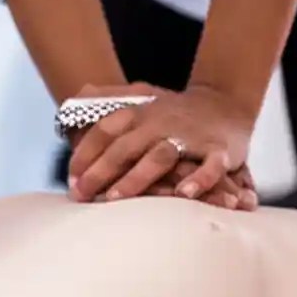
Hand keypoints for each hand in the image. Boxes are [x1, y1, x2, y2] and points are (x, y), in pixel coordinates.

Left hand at [67, 82, 255, 205]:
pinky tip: (184, 194)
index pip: (105, 129)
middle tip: (80, 196)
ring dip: (136, 178)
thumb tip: (73, 99)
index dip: (85, 153)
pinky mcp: (219, 151)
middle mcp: (161, 123)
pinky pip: (210, 166)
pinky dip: (199, 179)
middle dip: (99, 171)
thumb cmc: (172, 110)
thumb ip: (107, 98)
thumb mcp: (140, 97)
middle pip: (125, 146)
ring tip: (114, 198)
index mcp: (140, 112)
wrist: (225, 103)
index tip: (71, 178)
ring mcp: (190, 137)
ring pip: (160, 156)